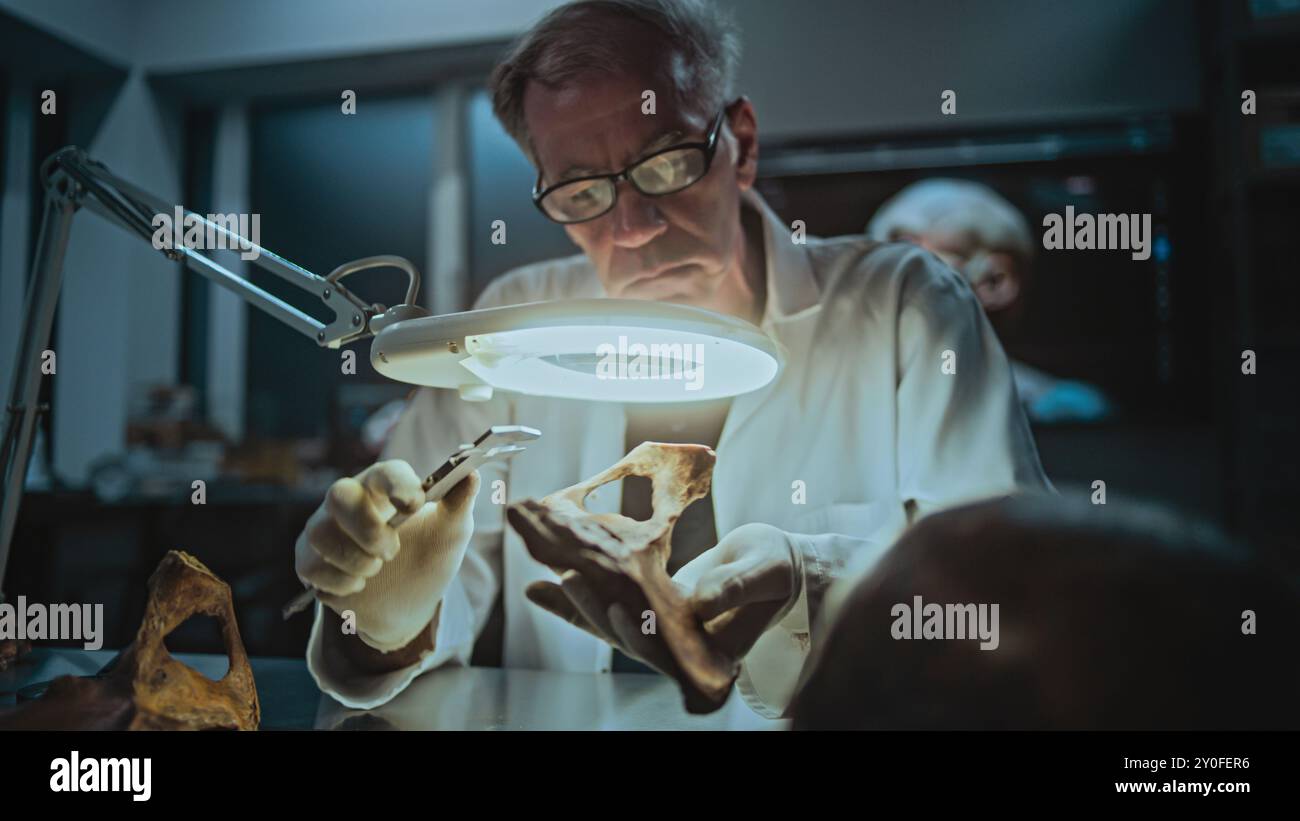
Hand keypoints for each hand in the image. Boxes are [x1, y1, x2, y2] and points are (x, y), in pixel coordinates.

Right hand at [294, 460, 479, 650]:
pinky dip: (339, 582)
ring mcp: (324, 527)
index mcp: (385, 486)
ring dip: (354, 559)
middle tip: (391, 553)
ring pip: (320, 533)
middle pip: (339, 494)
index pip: (385, 471)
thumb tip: (472, 474)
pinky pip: (311, 566)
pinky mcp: (308, 558)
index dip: (397, 484)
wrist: (408, 603)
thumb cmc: (429, 555)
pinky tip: (357, 585)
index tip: (415, 505)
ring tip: (375, 571)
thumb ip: (459, 503)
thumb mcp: (451, 531)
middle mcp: (350, 500)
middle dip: (366, 528)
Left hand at [526, 523, 800, 673]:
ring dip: (577, 605)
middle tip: (570, 579)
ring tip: (542, 583)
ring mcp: (660, 632)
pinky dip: (576, 596)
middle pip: (631, 637)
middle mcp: (680, 650)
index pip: (672, 653)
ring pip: (612, 623)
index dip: (644, 637)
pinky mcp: (645, 611)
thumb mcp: (765, 572)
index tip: (622, 612)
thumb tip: (703, 600)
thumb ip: (738, 587)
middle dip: (598, 611)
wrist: (769, 564)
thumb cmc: (775, 569)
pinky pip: (608, 602)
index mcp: (713, 653)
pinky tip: (541, 584)